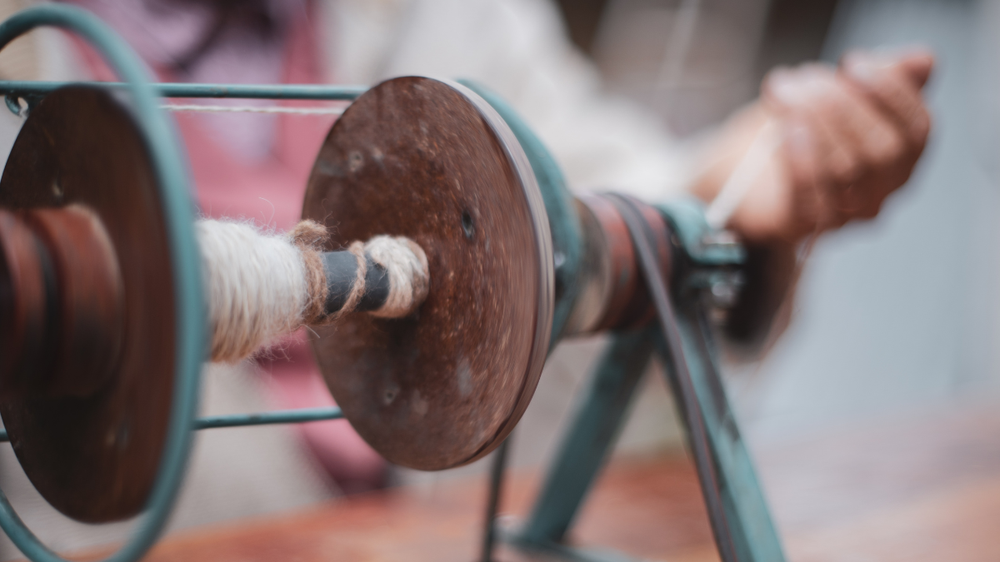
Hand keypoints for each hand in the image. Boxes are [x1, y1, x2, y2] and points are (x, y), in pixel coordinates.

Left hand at [698, 49, 933, 243]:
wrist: (740, 173)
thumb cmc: (795, 130)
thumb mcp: (837, 93)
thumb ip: (880, 77)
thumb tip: (923, 61)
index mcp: (900, 160)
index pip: (917, 130)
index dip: (890, 91)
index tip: (852, 61)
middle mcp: (881, 193)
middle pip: (881, 149)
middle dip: (843, 104)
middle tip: (805, 76)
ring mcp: (844, 215)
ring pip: (846, 169)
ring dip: (814, 120)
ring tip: (784, 91)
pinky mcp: (802, 226)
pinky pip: (810, 197)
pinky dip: (801, 159)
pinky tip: (787, 129)